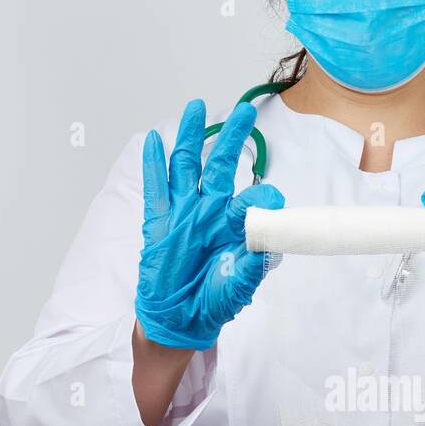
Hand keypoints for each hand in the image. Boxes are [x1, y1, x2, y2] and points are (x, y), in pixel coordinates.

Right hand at [135, 99, 284, 349]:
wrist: (182, 318)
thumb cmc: (214, 301)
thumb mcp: (239, 286)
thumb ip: (254, 265)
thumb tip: (270, 244)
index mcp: (236, 226)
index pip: (252, 202)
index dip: (261, 199)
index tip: (271, 198)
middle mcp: (212, 213)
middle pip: (222, 167)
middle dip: (232, 138)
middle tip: (245, 111)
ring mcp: (185, 213)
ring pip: (187, 166)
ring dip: (191, 137)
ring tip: (196, 107)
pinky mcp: (160, 221)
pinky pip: (156, 188)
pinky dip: (153, 163)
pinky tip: (153, 139)